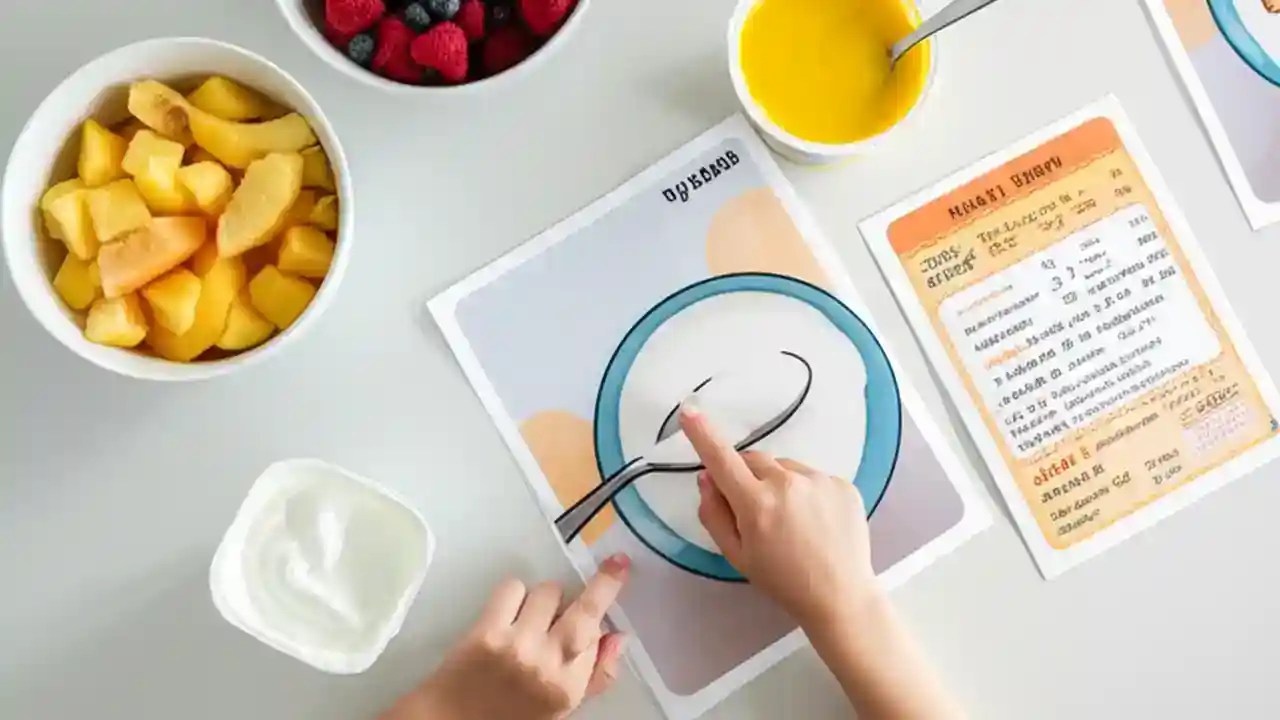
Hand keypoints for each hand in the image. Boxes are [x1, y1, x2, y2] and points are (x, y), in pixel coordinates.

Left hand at [381, 555, 630, 719]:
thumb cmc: (510, 715)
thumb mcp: (560, 708)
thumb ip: (595, 676)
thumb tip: (619, 636)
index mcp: (568, 688)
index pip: (600, 635)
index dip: (603, 614)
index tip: (619, 576)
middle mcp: (548, 663)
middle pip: (586, 610)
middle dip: (604, 583)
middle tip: (615, 565)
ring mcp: (517, 644)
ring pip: (548, 592)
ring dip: (546, 598)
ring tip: (532, 616)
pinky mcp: (486, 630)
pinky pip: (514, 588)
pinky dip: (515, 593)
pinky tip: (509, 612)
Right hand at [680, 402, 876, 627]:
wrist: (841, 595)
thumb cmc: (782, 581)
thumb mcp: (737, 556)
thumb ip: (714, 515)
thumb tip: (706, 479)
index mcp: (756, 503)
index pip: (721, 458)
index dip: (702, 433)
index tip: (689, 410)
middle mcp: (787, 483)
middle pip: (754, 460)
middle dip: (746, 475)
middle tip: (754, 508)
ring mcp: (819, 480)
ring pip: (784, 467)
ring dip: (778, 483)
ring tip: (791, 521)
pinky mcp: (843, 483)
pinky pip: (812, 477)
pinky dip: (806, 492)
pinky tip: (815, 521)